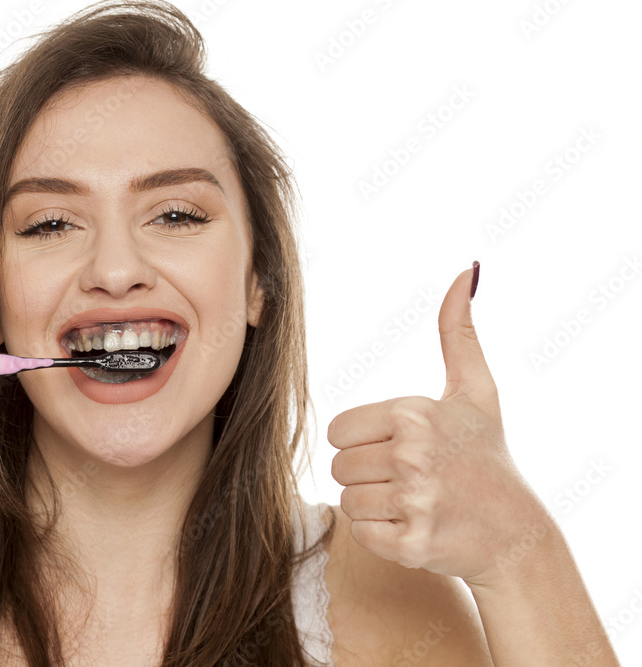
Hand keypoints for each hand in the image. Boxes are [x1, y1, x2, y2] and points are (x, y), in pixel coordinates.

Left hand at [328, 263, 549, 586]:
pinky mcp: (411, 543)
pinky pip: (360, 533)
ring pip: (347, 499)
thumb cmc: (486, 454)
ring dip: (374, 503)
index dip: (362, 440)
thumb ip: (457, 332)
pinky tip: (415, 525)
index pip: (337, 429)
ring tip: (415, 500)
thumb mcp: (476, 390)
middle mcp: (413, 455)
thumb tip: (466, 270)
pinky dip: (381, 534)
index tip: (399, 447)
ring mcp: (414, 502)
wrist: (515, 532)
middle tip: (410, 477)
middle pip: (338, 465)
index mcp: (414, 413)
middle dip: (367, 473)